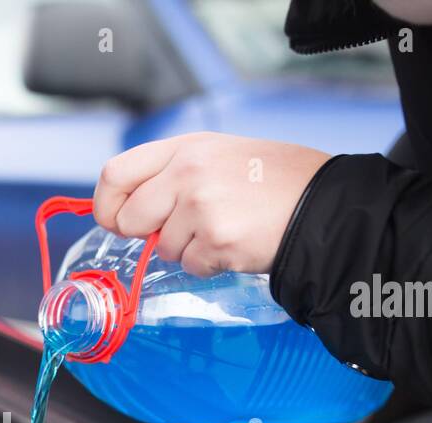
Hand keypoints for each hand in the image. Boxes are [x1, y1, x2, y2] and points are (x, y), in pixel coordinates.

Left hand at [92, 133, 329, 276]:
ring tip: (225, 228)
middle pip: (129, 220)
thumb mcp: (218, 155)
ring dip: (188, 249)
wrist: (323, 203)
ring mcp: (201, 206)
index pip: (114, 174)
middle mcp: (188, 172)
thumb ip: (171, 174)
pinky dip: (210, 264)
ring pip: (162, 248)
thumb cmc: (272, 181)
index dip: (108, 205)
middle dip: (148, 234)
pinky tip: (236, 243)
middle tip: (184, 230)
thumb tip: (128, 208)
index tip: (116, 221)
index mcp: (185, 147)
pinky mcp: (215, 240)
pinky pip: (191, 265)